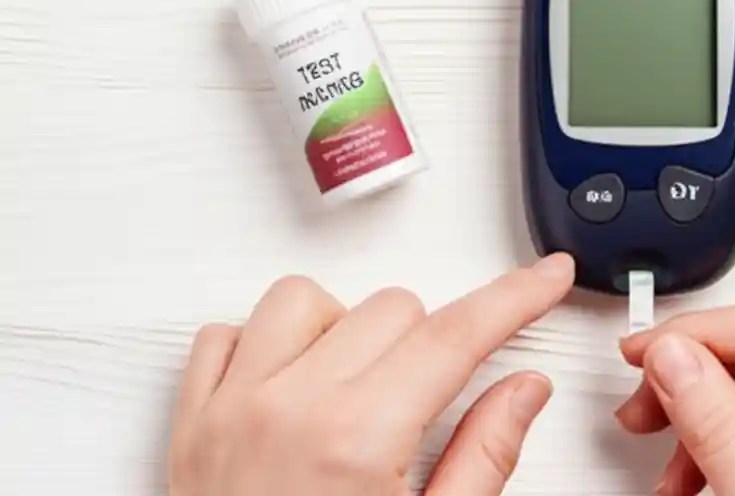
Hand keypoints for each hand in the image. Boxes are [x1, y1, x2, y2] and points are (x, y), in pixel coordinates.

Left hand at [168, 253, 575, 495]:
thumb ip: (483, 458)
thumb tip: (523, 390)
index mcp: (357, 442)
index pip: (457, 335)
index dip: (514, 297)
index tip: (543, 278)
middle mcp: (288, 409)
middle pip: (393, 309)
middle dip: (431, 341)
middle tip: (430, 404)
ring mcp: (230, 410)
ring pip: (306, 300)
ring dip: (345, 330)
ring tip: (358, 387)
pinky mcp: (189, 423)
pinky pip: (226, 333)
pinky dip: (264, 344)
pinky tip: (292, 386)